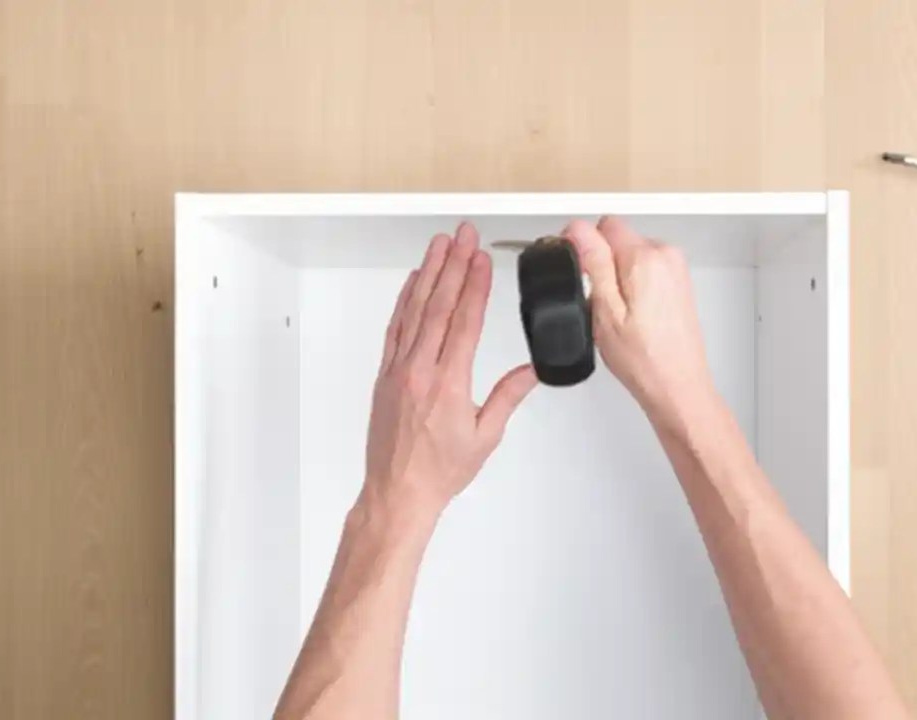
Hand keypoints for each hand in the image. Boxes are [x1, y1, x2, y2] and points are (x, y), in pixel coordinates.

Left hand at [361, 223, 537, 523]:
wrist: (397, 492)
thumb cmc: (439, 471)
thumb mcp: (485, 436)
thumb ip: (507, 397)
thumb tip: (531, 372)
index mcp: (448, 383)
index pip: (464, 322)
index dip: (474, 285)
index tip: (481, 258)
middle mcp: (420, 370)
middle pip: (439, 305)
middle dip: (453, 264)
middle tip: (463, 235)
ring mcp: (399, 369)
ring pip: (415, 309)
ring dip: (428, 273)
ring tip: (439, 245)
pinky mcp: (385, 374)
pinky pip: (396, 327)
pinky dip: (405, 300)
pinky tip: (413, 281)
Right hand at [564, 217, 714, 420]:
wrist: (678, 386)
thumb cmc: (644, 359)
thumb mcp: (605, 311)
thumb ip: (594, 262)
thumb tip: (579, 229)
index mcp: (646, 258)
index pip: (604, 225)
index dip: (583, 243)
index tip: (578, 271)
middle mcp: (666, 256)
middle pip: (618, 238)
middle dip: (602, 263)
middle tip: (599, 303)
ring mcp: (675, 269)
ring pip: (631, 254)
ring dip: (618, 276)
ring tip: (619, 313)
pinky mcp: (678, 282)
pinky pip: (646, 269)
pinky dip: (634, 285)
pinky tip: (634, 315)